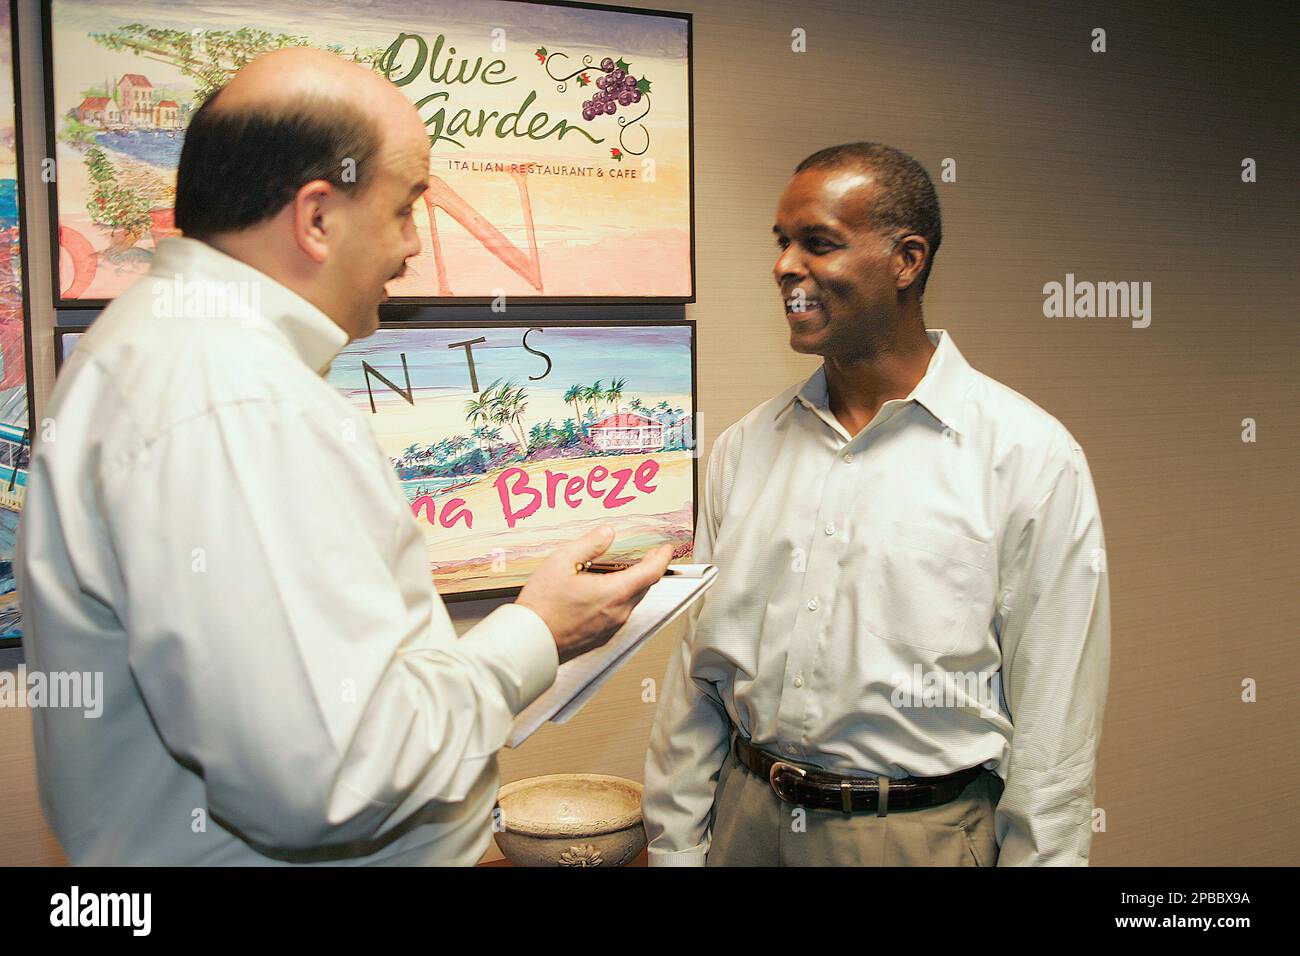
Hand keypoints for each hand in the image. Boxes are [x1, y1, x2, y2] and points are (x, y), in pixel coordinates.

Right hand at [516, 526, 673, 663]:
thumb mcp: (561, 562)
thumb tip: (606, 533)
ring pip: (631, 601)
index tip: (666, 550)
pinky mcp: (601, 637)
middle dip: (648, 569)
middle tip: (649, 555)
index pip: (650, 573)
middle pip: (643, 587)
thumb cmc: (542, 606)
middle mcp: (618, 613)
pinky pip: (619, 613)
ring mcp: (611, 627)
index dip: (661, 559)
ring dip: (633, 584)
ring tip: (624, 570)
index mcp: (613, 593)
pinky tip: (604, 591)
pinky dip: (620, 598)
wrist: (530, 641)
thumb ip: (588, 544)